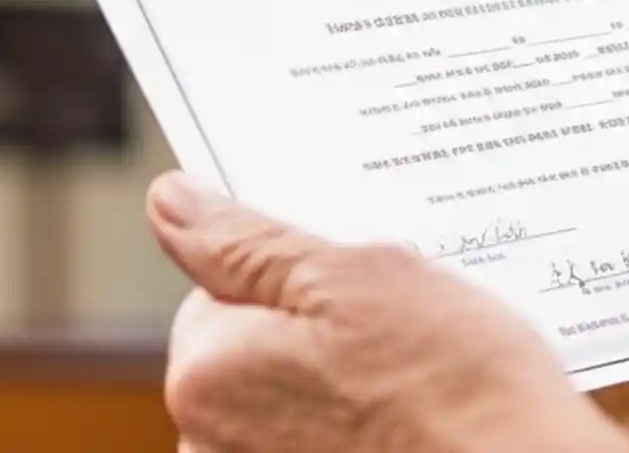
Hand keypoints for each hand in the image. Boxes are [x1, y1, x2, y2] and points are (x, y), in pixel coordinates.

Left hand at [146, 173, 628, 452]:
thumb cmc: (456, 391)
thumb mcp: (356, 278)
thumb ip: (246, 242)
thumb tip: (172, 201)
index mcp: (206, 374)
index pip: (222, 290)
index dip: (294, 275)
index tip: (352, 283)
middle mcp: (213, 445)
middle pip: (255, 352)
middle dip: (317, 334)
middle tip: (397, 333)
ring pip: (296, 402)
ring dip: (345, 387)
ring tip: (417, 383)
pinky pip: (326, 442)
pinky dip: (362, 431)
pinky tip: (416, 423)